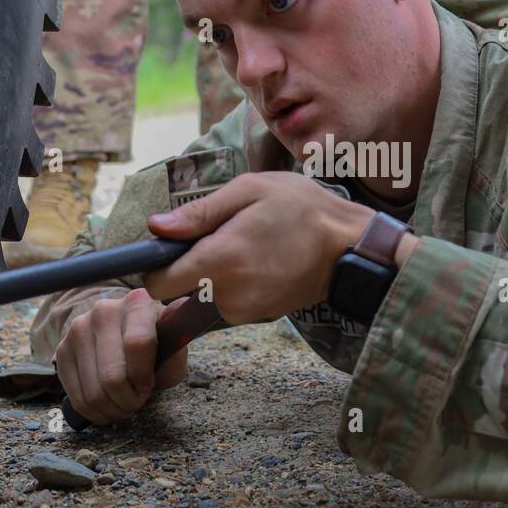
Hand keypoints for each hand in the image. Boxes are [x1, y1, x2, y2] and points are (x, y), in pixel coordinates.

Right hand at [54, 289, 188, 425]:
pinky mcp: (62, 349)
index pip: (137, 344)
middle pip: (111, 375)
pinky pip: (75, 396)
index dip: (143, 376)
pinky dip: (93, 411)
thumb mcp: (173, 348)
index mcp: (137, 303)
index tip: (148, 387)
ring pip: (93, 391)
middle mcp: (103, 311)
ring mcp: (78, 329)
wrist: (123, 333)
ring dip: (111, 409)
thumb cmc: (154, 344)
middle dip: (128, 400)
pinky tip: (107, 407)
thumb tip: (178, 332)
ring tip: (123, 406)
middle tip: (136, 402)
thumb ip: (175, 352)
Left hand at [143, 172, 378, 323]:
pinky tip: (259, 260)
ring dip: (214, 274)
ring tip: (247, 244)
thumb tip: (156, 227)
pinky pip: (228, 301)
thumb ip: (199, 212)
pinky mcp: (259, 316)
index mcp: (219, 260)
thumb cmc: (304, 210)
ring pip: (204, 295)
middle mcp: (227, 294)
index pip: (157, 285)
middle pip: (180, 290)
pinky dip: (234, 284)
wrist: (351, 248)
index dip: (155, 266)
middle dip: (189, 265)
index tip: (170, 248)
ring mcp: (244, 310)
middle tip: (221, 235)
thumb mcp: (250, 191)